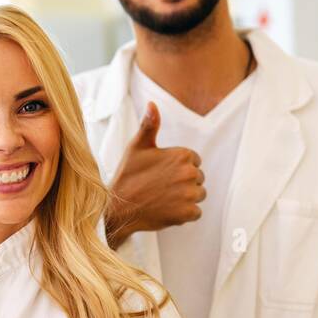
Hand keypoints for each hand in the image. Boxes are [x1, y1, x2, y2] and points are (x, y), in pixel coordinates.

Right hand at [104, 102, 204, 246]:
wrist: (119, 207)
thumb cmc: (128, 176)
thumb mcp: (137, 146)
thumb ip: (150, 125)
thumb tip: (152, 104)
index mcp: (183, 155)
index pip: (193, 161)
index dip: (178, 168)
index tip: (162, 174)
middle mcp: (190, 173)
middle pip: (198, 178)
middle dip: (183, 183)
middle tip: (161, 187)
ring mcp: (190, 194)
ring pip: (198, 195)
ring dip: (186, 199)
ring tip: (165, 199)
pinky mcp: (188, 212)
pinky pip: (196, 212)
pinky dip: (184, 213)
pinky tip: (168, 210)